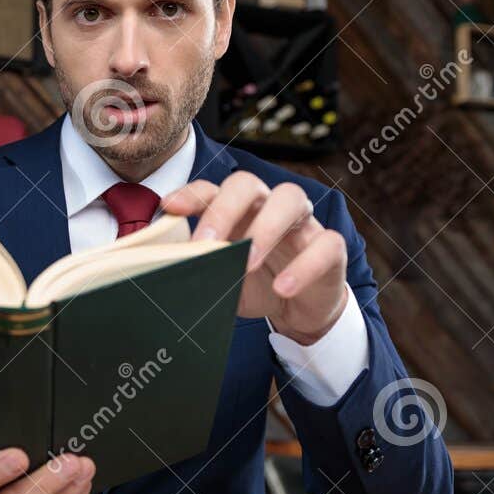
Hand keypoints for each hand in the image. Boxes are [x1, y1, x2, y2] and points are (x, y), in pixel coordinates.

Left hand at [161, 171, 347, 344]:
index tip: (169, 208)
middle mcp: (267, 206)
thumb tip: (163, 276)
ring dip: (265, 229)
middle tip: (207, 242)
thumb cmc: (254, 285)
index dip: (192, 194)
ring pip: (290, 199)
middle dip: (224, 209)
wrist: (297, 309)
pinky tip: (282, 287)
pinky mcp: (330, 247)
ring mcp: (301, 223)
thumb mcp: (221, 279)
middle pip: (248, 184)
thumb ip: (198, 271)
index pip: (212, 189)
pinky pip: (324, 244)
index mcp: (236, 210)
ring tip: (246, 263)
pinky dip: (303, 266)